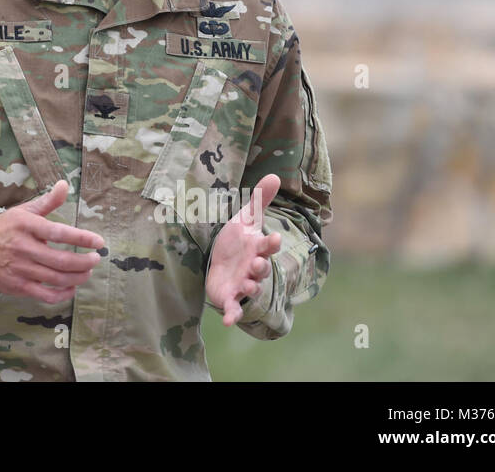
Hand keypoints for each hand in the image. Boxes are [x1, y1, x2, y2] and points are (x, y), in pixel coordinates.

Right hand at [0, 180, 104, 303]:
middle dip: (84, 261)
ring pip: (57, 279)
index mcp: (26, 226)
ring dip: (78, 277)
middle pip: (61, 260)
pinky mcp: (18, 287)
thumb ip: (48, 201)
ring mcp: (21, 269)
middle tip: (96, 259)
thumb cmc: (5, 229)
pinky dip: (63, 294)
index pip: (58, 232)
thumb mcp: (24, 211)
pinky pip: (46, 295)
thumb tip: (65, 184)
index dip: (82, 238)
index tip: (99, 242)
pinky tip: (72, 287)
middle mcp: (23, 248)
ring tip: (87, 272)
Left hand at [206, 173, 281, 325]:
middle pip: (261, 269)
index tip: (273, 238)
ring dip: (250, 287)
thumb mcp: (245, 219)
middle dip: (260, 267)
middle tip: (257, 264)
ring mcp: (243, 283)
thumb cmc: (236, 241)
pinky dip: (233, 314)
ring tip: (247, 284)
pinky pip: (234, 308)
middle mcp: (253, 267)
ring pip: (251, 288)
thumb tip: (273, 174)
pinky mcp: (231, 297)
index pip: (267, 245)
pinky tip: (228, 320)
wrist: (221, 263)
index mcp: (256, 248)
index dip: (270, 243)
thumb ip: (259, 200)